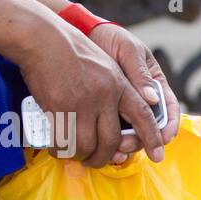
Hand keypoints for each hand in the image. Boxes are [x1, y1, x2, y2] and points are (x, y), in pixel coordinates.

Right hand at [12, 12, 165, 168]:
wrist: (42, 39)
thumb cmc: (69, 48)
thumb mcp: (103, 62)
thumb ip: (115, 87)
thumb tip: (125, 111)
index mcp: (118, 84)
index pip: (142, 116)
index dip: (151, 137)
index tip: (158, 156)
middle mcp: (103, 97)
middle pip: (111, 140)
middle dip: (104, 157)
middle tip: (96, 160)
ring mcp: (80, 104)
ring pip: (87, 145)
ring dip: (81, 156)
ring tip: (76, 155)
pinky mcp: (59, 109)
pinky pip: (64, 141)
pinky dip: (61, 150)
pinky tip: (58, 149)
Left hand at [88, 23, 181, 159]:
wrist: (84, 34)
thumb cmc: (112, 39)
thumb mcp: (129, 51)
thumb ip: (140, 73)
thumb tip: (152, 99)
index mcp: (154, 85)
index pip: (169, 110)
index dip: (169, 127)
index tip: (164, 139)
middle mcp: (141, 99)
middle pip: (149, 127)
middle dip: (142, 140)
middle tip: (128, 144)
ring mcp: (123, 106)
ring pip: (130, 132)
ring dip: (125, 144)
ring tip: (114, 149)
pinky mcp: (105, 109)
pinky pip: (110, 128)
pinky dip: (108, 139)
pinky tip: (100, 144)